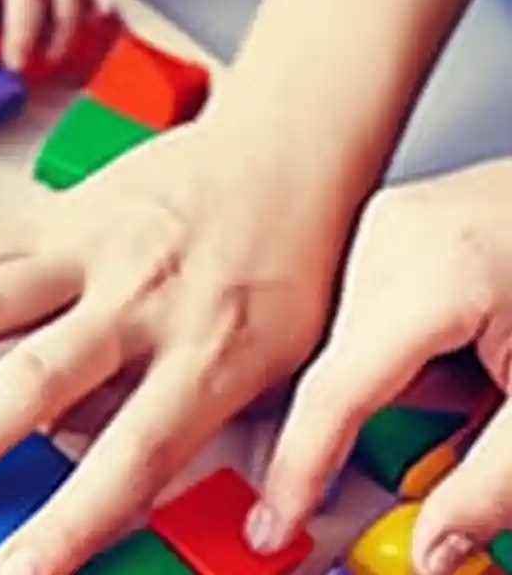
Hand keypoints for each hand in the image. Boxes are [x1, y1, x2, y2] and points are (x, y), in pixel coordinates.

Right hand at [0, 113, 361, 574]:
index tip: (18, 571)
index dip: (71, 520)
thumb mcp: (281, 365)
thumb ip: (203, 431)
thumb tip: (136, 491)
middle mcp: (138, 299)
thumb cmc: (284, 264)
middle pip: (30, 381)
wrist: (282, 152)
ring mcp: (87, 250)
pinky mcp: (52, 214)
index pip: (132, 453)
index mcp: (208, 351)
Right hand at [252, 159, 511, 574]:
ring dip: (397, 378)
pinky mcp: (390, 224)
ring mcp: (386, 223)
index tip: (276, 520)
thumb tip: (433, 546)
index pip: (339, 391)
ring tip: (480, 364)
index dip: (303, 468)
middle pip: (337, 364)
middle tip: (469, 412)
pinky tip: (461, 340)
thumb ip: (495, 485)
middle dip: (386, 412)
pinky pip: (363, 308)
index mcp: (437, 271)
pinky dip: (402, 347)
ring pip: (346, 339)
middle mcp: (392, 234)